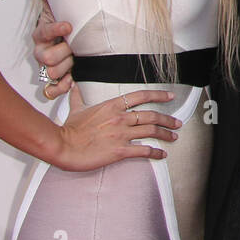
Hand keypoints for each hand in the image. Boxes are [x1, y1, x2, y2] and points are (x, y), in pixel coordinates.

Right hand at [30, 0, 74, 99]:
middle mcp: (43, 51)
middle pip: (46, 57)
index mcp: (42, 34)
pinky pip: (51, 89)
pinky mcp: (56, 80)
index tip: (68, 25)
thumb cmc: (69, 26)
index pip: (44, 32)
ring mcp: (48, 66)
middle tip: (74, 47)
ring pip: (52, 71)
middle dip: (64, 52)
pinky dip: (62, 86)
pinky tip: (71, 80)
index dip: (55, 29)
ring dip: (67, 67)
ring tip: (76, 60)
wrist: (79, 43)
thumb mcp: (61, 9)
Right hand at [49, 88, 180, 171]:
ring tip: (174, 136)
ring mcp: (121, 134)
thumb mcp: (76, 108)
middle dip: (167, 119)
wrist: (62, 146)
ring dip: (166, 134)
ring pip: (151, 131)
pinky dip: (156, 152)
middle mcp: (120, 118)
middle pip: (151, 115)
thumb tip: (73, 85)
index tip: (170, 96)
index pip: (141, 96)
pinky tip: (162, 154)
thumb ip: (78, 96)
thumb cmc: (68, 129)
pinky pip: (143, 150)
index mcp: (112, 106)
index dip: (158, 95)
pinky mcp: (119, 150)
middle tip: (177, 122)